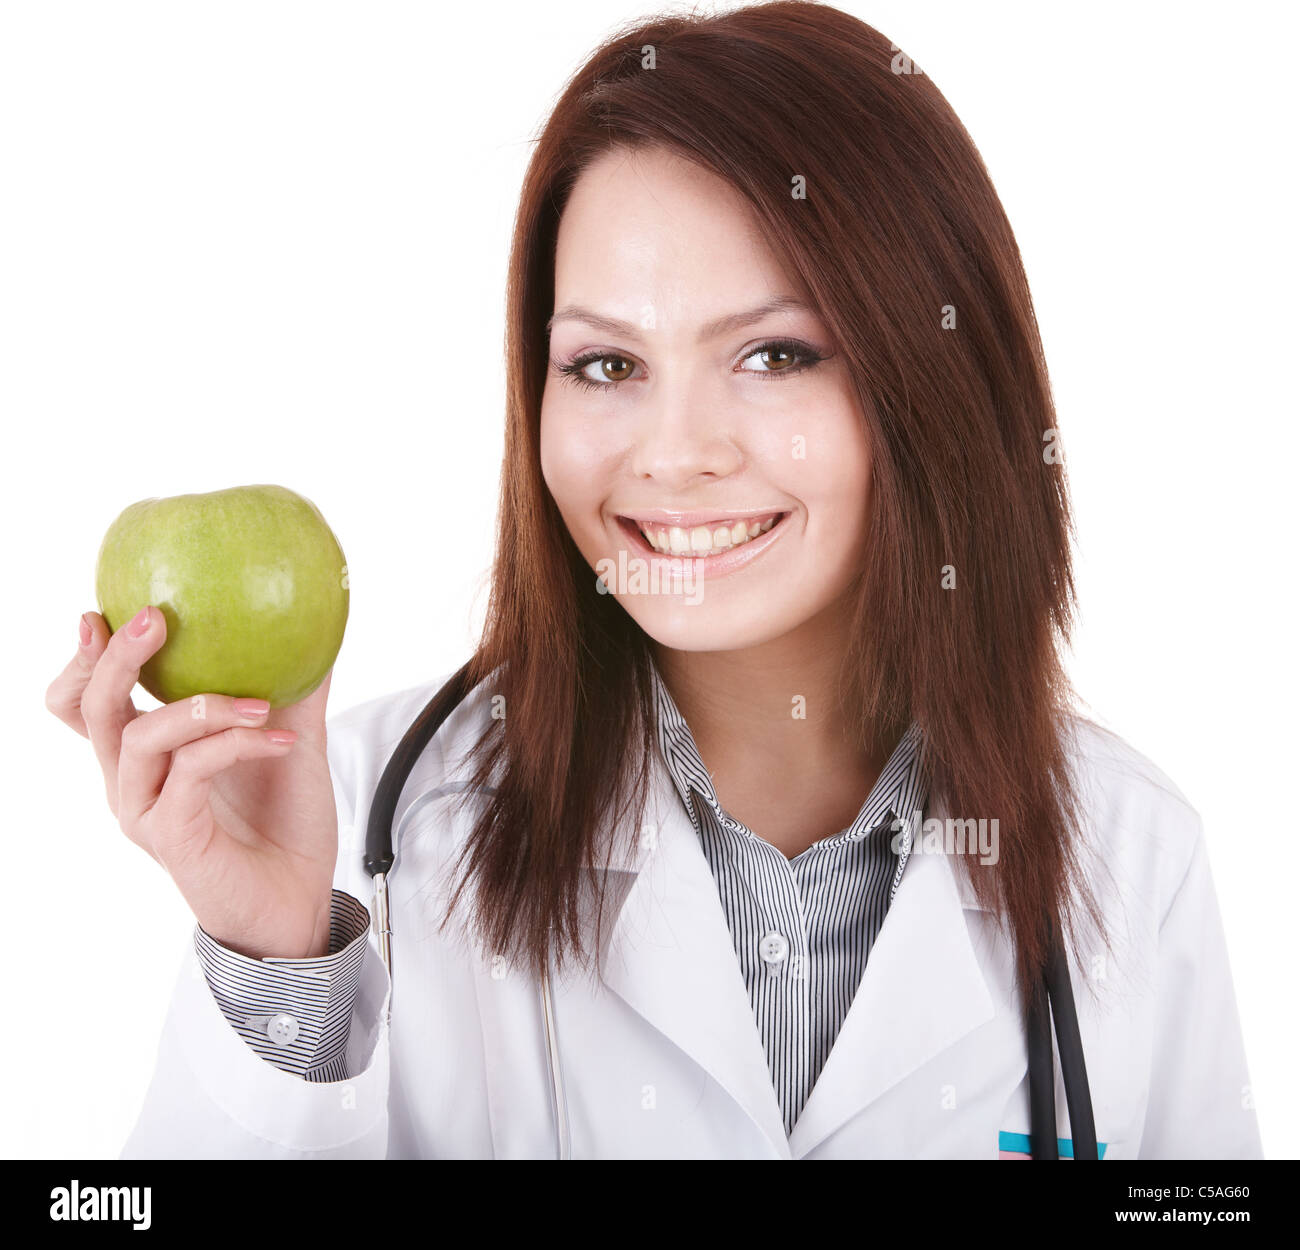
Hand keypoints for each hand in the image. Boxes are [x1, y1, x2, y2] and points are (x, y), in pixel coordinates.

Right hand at [46, 606, 340, 958]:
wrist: (300, 897)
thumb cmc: (284, 824)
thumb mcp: (291, 740)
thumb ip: (293, 689)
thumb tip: (313, 629)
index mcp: (149, 758)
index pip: (87, 705)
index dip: (85, 660)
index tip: (102, 612)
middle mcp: (134, 784)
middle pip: (93, 712)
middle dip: (116, 658)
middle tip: (154, 618)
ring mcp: (148, 813)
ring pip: (141, 738)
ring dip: (202, 706)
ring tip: (261, 703)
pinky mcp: (174, 838)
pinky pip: (189, 773)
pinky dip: (234, 745)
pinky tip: (279, 741)